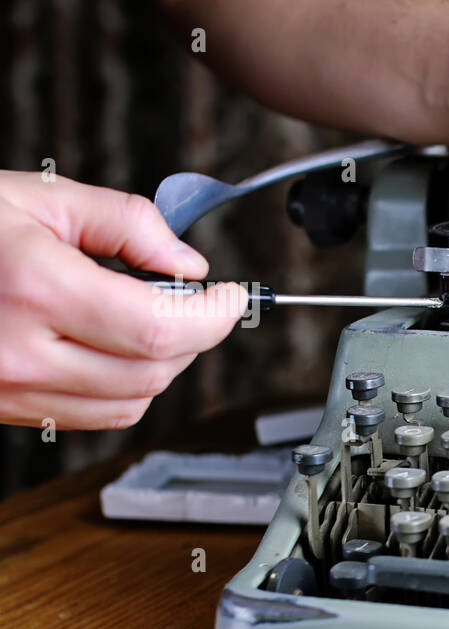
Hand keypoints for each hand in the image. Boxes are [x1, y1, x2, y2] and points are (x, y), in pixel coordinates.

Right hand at [0, 172, 247, 428]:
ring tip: (152, 318)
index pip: (161, 328)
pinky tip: (118, 347)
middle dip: (196, 334)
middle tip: (198, 300)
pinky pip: (100, 416)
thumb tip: (188, 263)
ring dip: (166, 363)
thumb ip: (126, 222)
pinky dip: (130, 387)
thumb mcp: (38, 198)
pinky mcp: (8, 409)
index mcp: (34, 287)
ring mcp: (11, 389)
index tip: (232, 295)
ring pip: (135, 401)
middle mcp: (21, 350)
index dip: (216, 315)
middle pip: (156, 369)